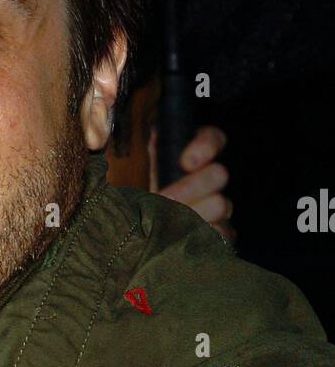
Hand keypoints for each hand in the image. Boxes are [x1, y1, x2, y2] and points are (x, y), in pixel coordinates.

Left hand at [149, 125, 235, 243]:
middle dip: (191, 187)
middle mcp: (213, 177)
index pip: (213, 139)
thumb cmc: (145, 192)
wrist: (142, 230)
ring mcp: (221, 205)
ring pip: (222, 205)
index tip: (186, 162)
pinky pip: (224, 233)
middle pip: (219, 174)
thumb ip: (154, 144)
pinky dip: (203, 235)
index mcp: (196, 154)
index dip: (205, 147)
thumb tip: (152, 129)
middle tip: (166, 198)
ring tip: (168, 221)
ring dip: (193, 213)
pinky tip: (183, 236)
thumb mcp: (145, 165)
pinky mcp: (223, 232)